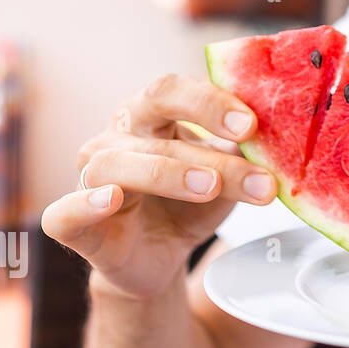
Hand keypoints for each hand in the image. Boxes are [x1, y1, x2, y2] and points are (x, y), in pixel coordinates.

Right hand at [41, 74, 277, 299]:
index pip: (172, 90)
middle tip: (245, 146)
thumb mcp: (226, 175)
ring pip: (119, 164)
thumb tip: (284, 134)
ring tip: (210, 186)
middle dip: (205, 136)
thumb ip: (244, 153)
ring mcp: (91, 178)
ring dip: (168, 173)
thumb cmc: (191, 203)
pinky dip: (84, 203)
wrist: (160, 258)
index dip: (209, 101)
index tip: (252, 123)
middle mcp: (116, 137)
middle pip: (152, 118)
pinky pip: (64, 211)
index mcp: (151, 115)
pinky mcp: (71, 224)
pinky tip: (112, 200)